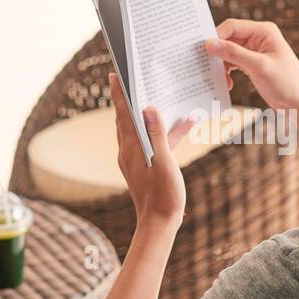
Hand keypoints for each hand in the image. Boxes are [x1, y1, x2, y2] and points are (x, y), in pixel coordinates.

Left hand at [110, 73, 193, 228]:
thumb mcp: (164, 163)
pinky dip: (164, 132)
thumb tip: (150, 109)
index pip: (122, 114)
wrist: (159, 224)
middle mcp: (129, 151)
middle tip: (129, 77)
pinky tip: (184, 125)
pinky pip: (154, 142)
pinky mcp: (146, 166)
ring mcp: (136, 159)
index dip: (118, 93)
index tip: (114, 74)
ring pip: (141, 128)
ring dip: (149, 113)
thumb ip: (157, 135)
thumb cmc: (163, 196)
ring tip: (159, 95)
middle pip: (126, 118)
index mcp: (130, 149)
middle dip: (128, 97)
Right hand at [204, 19, 298, 111]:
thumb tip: (209, 43)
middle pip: (228, 39)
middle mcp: (258, 37)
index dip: (216, 36)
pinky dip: (227, 72)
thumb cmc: (286, 83)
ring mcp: (254, 51)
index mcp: (263, 31)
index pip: (232, 26)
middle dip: (218, 53)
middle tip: (208, 67)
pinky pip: (232, 62)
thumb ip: (234, 54)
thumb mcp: (258, 66)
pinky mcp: (252, 63)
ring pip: (228, 52)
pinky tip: (228, 83)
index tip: (204, 51)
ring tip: (222, 79)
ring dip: (222, 65)